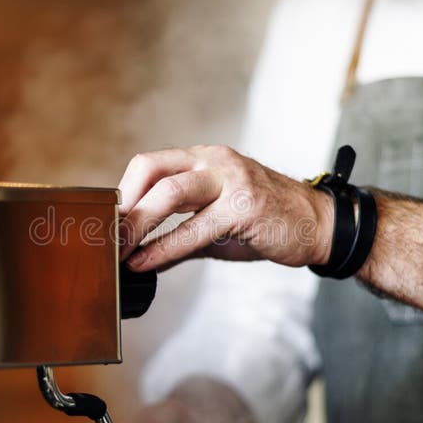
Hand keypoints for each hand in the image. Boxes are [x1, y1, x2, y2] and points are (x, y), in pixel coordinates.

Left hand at [118, 145, 333, 271]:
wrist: (318, 225)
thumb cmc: (265, 223)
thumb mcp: (216, 224)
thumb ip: (179, 234)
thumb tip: (139, 257)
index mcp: (204, 159)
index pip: (149, 164)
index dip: (123, 193)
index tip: (105, 224)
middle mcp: (214, 160)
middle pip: (152, 171)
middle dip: (123, 208)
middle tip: (104, 239)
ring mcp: (231, 179)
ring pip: (171, 192)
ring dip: (138, 223)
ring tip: (119, 250)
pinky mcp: (246, 205)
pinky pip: (196, 227)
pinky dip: (166, 247)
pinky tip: (147, 263)